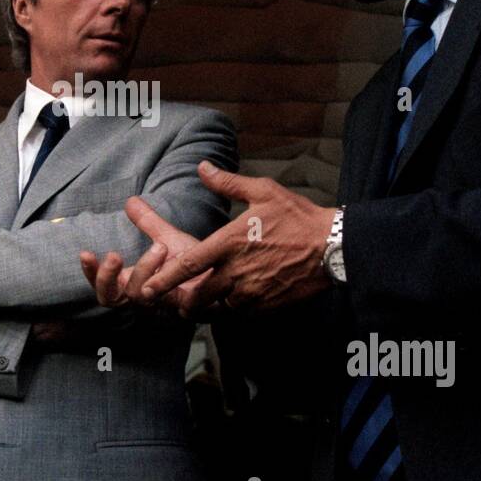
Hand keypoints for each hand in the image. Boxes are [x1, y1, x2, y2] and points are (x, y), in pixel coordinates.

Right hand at [80, 197, 214, 314]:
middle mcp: (144, 300)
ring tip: (160, 247)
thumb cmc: (196, 265)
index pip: (104, 286)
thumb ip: (148, 223)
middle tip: (114, 255)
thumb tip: (130, 200)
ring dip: (144, 270)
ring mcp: (163, 310)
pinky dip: (173, 281)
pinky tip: (175, 260)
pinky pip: (174, 303)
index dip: (91, 273)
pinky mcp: (187, 311)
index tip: (85, 252)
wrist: (227, 277)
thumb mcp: (167, 240)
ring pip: (140, 299)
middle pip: (111, 300)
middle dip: (108, 277)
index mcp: (134, 285)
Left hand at [130, 162, 336, 316]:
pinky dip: (231, 310)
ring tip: (200, 303)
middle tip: (174, 301)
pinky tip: (230, 302)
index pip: (188, 265)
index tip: (146, 288)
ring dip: (207, 307)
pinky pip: (241, 313)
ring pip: (218, 308)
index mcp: (230, 243)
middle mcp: (237, 272)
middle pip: (198, 296)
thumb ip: (227, 183)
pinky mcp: (267, 305)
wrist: (333, 246)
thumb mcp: (262, 192)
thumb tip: (201, 167)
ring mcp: (253, 292)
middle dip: (183, 301)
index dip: (164, 279)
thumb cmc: (297, 216)